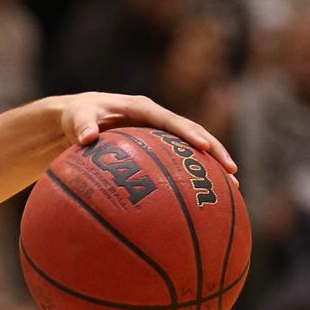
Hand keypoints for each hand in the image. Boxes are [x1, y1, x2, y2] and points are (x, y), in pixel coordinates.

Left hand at [53, 92, 236, 173]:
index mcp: (141, 108)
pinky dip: (192, 177)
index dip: (188, 133)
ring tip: (233, 190)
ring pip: (192, 149)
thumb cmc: (77, 115)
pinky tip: (203, 201)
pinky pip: (179, 162)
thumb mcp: (76, 116)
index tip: (204, 148)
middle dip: (214, 151)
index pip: (169, 120)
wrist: (76, 117)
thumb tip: (88, 137)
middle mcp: (156, 119)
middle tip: (232, 171)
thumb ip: (82, 125)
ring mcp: (159, 133)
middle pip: (193, 134)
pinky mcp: (157, 148)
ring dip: (212, 167)